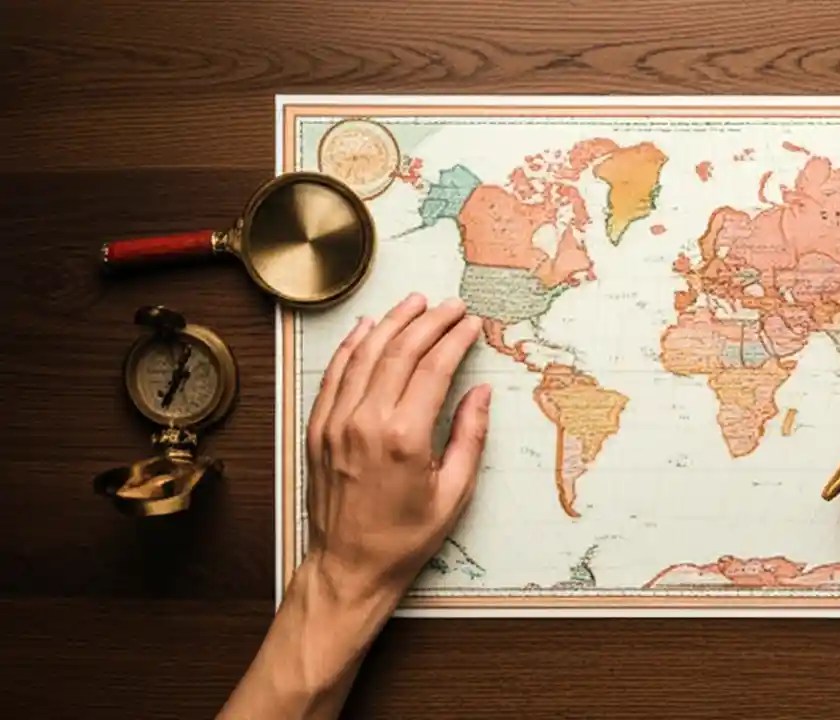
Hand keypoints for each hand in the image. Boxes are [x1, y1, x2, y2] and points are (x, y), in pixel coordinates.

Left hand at [220, 293, 490, 718]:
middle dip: (428, 321)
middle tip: (449, 305)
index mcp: (405, 438)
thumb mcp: (454, 493)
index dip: (455, 339)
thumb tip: (481, 392)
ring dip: (392, 322)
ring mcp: (336, 423)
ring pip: (364, 354)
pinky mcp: (318, 429)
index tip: (470, 322)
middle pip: (400, 351)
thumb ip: (470, 437)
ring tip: (414, 303)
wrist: (349, 565)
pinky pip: (334, 374)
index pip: (434, 368)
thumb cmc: (405, 537)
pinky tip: (368, 328)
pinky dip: (351, 346)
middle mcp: (366, 422)